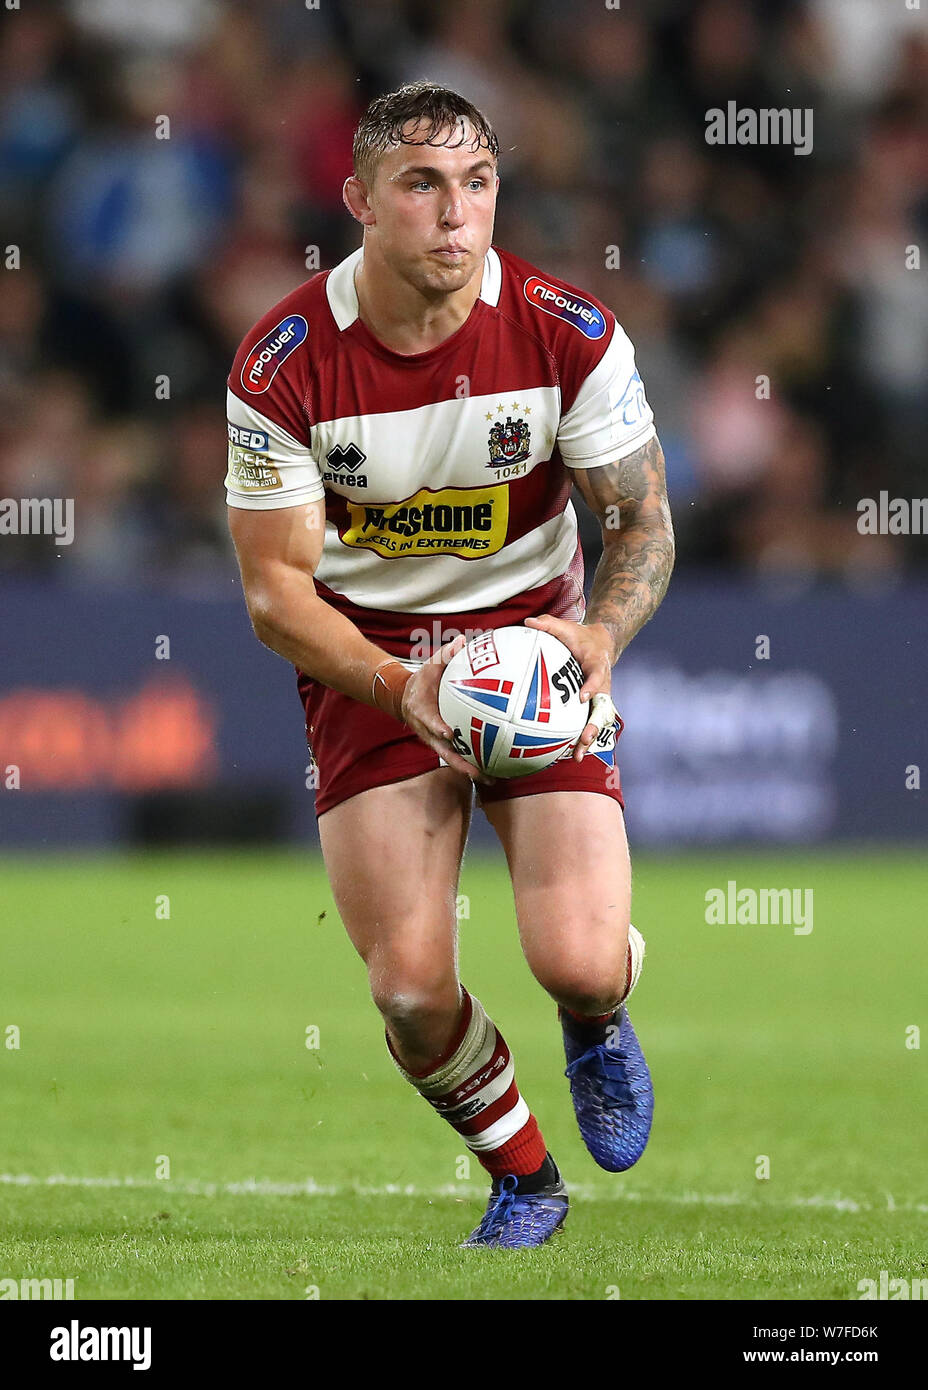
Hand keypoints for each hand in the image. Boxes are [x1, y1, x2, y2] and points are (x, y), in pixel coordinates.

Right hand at [400, 634, 494, 784]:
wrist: (404, 698)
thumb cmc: (421, 681)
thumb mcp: (430, 665)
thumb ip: (445, 654)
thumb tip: (461, 639)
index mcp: (422, 712)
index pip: (430, 722)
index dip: (438, 729)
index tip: (449, 734)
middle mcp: (429, 732)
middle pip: (445, 753)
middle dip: (462, 764)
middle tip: (480, 772)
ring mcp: (437, 742)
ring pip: (454, 761)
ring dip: (472, 772)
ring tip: (493, 780)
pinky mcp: (445, 745)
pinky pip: (461, 757)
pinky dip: (476, 764)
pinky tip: (495, 770)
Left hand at [524, 614, 615, 761]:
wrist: (601, 644)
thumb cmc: (580, 636)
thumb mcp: (566, 627)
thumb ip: (548, 624)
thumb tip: (528, 621)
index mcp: (598, 666)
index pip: (598, 677)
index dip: (592, 687)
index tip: (583, 696)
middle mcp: (603, 686)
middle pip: (602, 708)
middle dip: (594, 725)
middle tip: (584, 738)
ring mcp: (599, 698)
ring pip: (597, 722)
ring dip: (589, 739)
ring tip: (578, 757)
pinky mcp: (592, 706)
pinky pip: (587, 723)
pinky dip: (581, 739)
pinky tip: (568, 755)